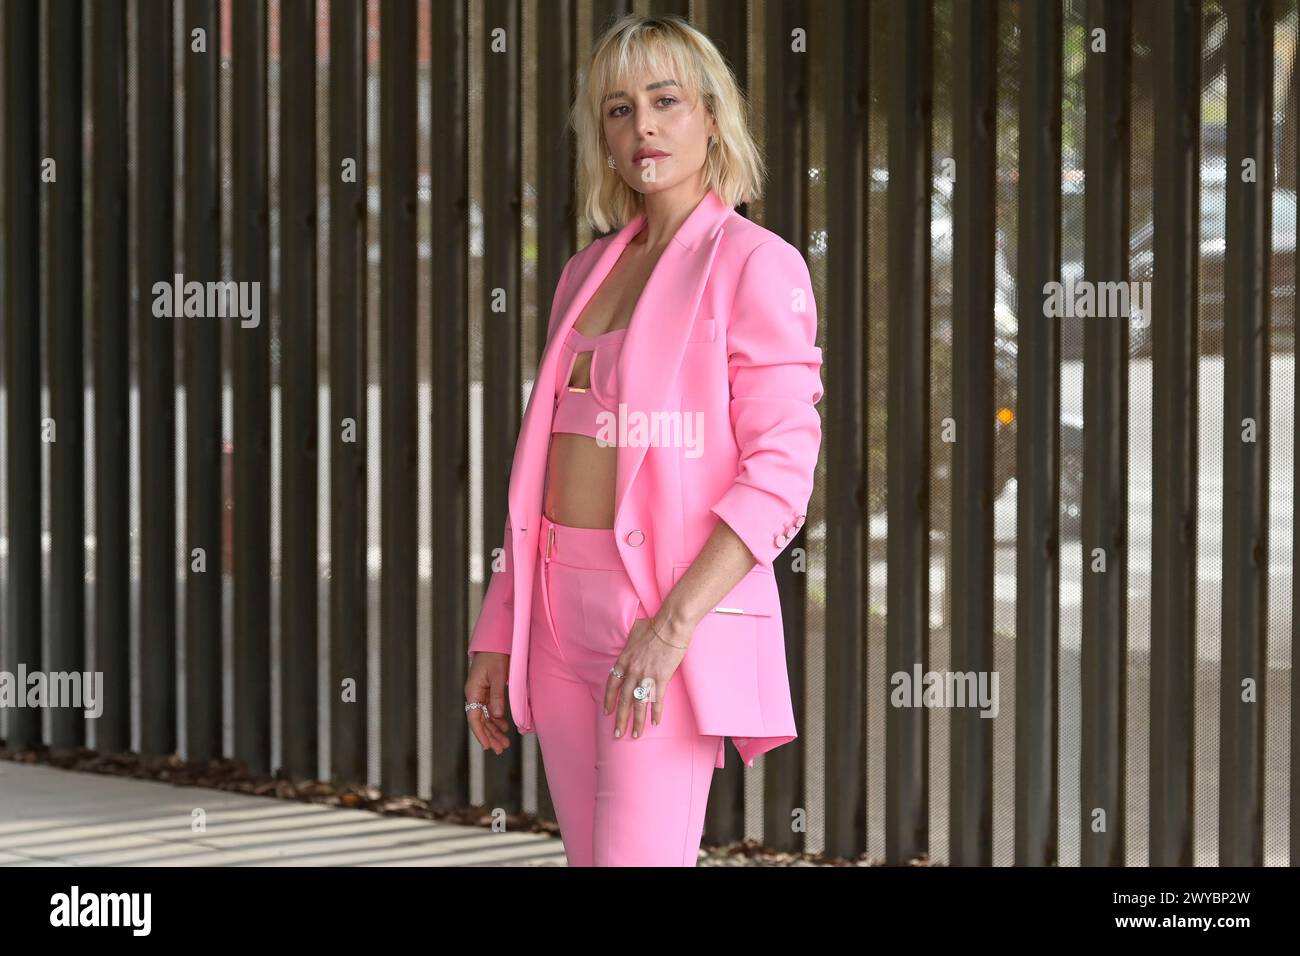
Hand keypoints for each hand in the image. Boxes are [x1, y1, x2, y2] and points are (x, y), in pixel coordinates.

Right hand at [465, 652, 511, 753]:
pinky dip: (496, 720)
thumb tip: (496, 716)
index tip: (488, 747)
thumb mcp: (497, 675)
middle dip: (489, 736)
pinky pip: (489, 709)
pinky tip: (503, 727)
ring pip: (485, 717)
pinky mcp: (487, 691)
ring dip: (494, 730)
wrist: (495, 641)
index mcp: (473, 691)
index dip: (481, 734)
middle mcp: (474, 694)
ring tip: (504, 743)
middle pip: (479, 720)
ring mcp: (480, 693)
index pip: (474, 718)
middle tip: (501, 749)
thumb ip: (497, 696)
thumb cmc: (495, 655)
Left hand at [603, 615, 691, 739]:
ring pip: (638, 704)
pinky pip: (657, 700)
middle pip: (623, 699)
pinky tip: (655, 723)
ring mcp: (646, 676)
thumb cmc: (655, 625)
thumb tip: (631, 641)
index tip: (607, 711)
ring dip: (636, 721)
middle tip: (617, 733)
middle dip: (620, 718)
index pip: (612, 684)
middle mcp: (632, 670)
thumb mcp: (635, 631)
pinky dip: (656, 712)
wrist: (671, 625)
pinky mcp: (661, 678)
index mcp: (624, 660)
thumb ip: (630, 641)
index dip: (609, 699)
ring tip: (635, 735)